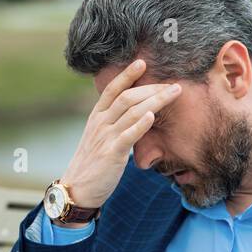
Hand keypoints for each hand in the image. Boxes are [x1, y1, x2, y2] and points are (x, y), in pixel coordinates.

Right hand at [58, 58, 179, 209]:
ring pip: (131, 111)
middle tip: (173, 83)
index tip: (142, 62)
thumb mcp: (101, 138)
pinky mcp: (112, 154)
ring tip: (173, 92)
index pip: (112, 89)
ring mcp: (105, 137)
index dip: (127, 74)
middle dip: (151, 87)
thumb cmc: (94, 164)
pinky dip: (140, 124)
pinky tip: (152, 116)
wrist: (79, 189)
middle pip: (127, 97)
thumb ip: (115, 124)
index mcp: (97, 117)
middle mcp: (100, 123)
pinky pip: (128, 135)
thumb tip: (135, 114)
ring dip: (155, 100)